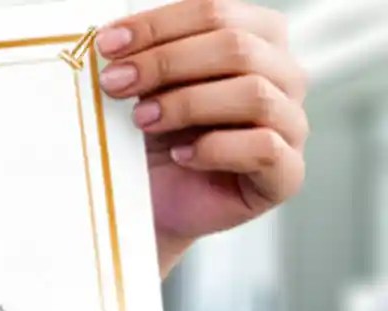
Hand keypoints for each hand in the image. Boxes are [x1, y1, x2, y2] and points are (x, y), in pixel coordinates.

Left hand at [96, 0, 307, 275]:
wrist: (154, 202)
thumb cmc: (154, 138)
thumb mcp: (146, 88)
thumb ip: (145, 56)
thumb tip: (114, 37)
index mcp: (256, 38)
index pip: (216, 12)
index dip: (159, 24)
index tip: (108, 44)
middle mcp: (283, 75)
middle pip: (236, 47)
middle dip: (166, 62)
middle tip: (116, 82)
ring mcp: (291, 124)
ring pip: (254, 93)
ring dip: (187, 103)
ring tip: (142, 119)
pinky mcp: (287, 173)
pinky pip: (264, 148)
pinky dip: (215, 149)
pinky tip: (180, 154)